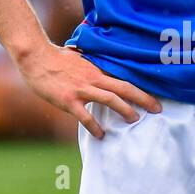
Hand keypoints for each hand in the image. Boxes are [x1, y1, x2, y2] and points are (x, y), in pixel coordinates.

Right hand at [15, 41, 160, 138]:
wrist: (36, 57)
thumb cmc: (57, 59)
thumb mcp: (81, 59)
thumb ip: (94, 67)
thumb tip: (105, 72)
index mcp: (97, 69)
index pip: (124, 77)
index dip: (141, 86)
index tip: (155, 94)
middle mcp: (93, 78)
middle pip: (124, 88)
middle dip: (144, 98)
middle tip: (158, 109)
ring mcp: (81, 89)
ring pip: (111, 100)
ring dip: (126, 110)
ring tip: (135, 120)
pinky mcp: (68, 100)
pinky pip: (85, 116)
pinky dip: (95, 127)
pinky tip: (101, 135)